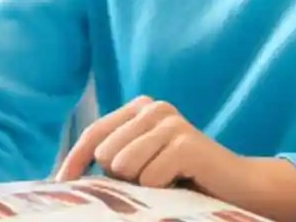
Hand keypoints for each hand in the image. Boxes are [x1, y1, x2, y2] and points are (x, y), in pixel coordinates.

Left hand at [55, 96, 235, 188]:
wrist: (238, 186)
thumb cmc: (183, 177)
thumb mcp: (142, 163)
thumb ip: (113, 160)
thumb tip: (64, 177)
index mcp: (139, 108)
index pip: (93, 134)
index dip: (74, 160)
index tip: (57, 184)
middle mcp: (154, 107)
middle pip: (106, 153)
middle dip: (121, 177)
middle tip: (152, 179)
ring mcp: (171, 122)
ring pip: (124, 166)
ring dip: (143, 184)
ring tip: (167, 180)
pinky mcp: (186, 142)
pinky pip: (150, 177)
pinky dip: (162, 188)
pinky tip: (182, 181)